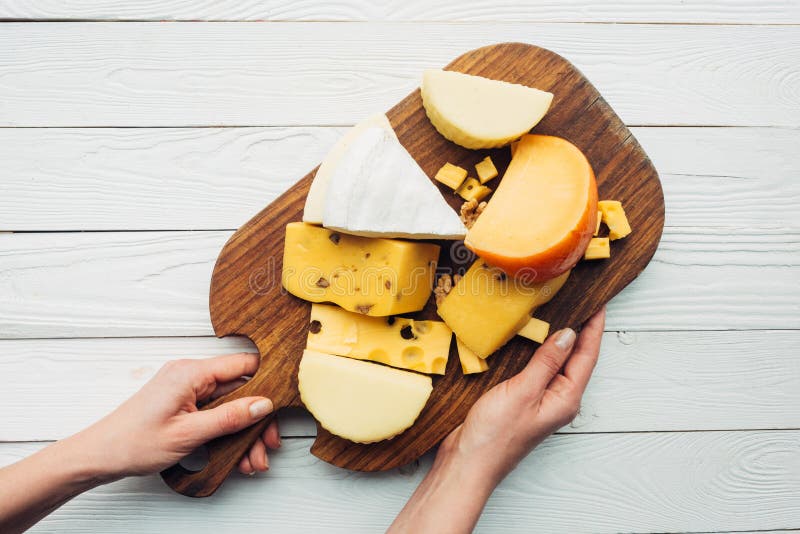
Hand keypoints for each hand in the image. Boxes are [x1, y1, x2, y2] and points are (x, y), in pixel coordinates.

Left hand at [70, 352, 280, 479]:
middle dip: (257, 420)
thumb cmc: (133, 442)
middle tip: (268, 446)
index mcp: (191, 373)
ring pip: (230, 406)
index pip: (243, 365)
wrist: (99, 456)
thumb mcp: (189, 434)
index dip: (268, 382)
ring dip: (244, 432)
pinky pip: (215, 413)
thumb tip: (263, 404)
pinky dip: (228, 433)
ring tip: (252, 460)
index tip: (283, 403)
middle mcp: (190, 375)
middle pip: (240, 390)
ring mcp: (187, 390)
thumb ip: (230, 417)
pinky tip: (236, 455)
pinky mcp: (183, 404)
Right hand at [442, 307, 604, 484]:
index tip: (599, 303)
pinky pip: (538, 369)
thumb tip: (569, 334)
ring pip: (556, 363)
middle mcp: (558, 399)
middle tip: (582, 301)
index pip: (586, 356)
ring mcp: (540, 400)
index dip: (593, 328)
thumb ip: (546, 362)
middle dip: (580, 330)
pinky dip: (539, 351)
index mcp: (565, 398)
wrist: (468, 462)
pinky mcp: (523, 400)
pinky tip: (532, 339)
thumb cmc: (495, 435)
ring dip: (558, 339)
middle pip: (576, 359)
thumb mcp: (523, 391)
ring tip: (561, 311)